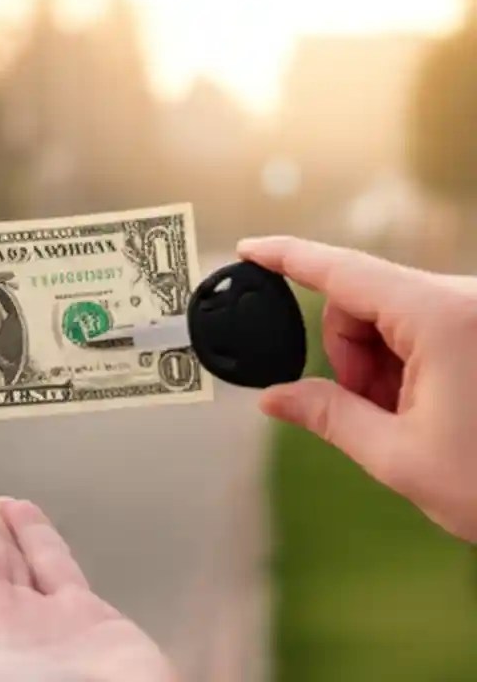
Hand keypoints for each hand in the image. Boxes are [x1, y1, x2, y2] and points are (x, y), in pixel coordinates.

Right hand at [239, 236, 476, 541]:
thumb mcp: (399, 456)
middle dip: (349, 352)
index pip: (343, 271)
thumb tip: (274, 398)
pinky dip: (412, 359)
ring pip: (395, 313)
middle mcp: (466, 299)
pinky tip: (431, 405)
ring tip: (408, 416)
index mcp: (442, 318)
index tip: (251, 249)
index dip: (289, 257)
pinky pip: (428, 323)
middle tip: (365, 408)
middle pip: (366, 300)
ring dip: (382, 360)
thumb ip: (328, 415)